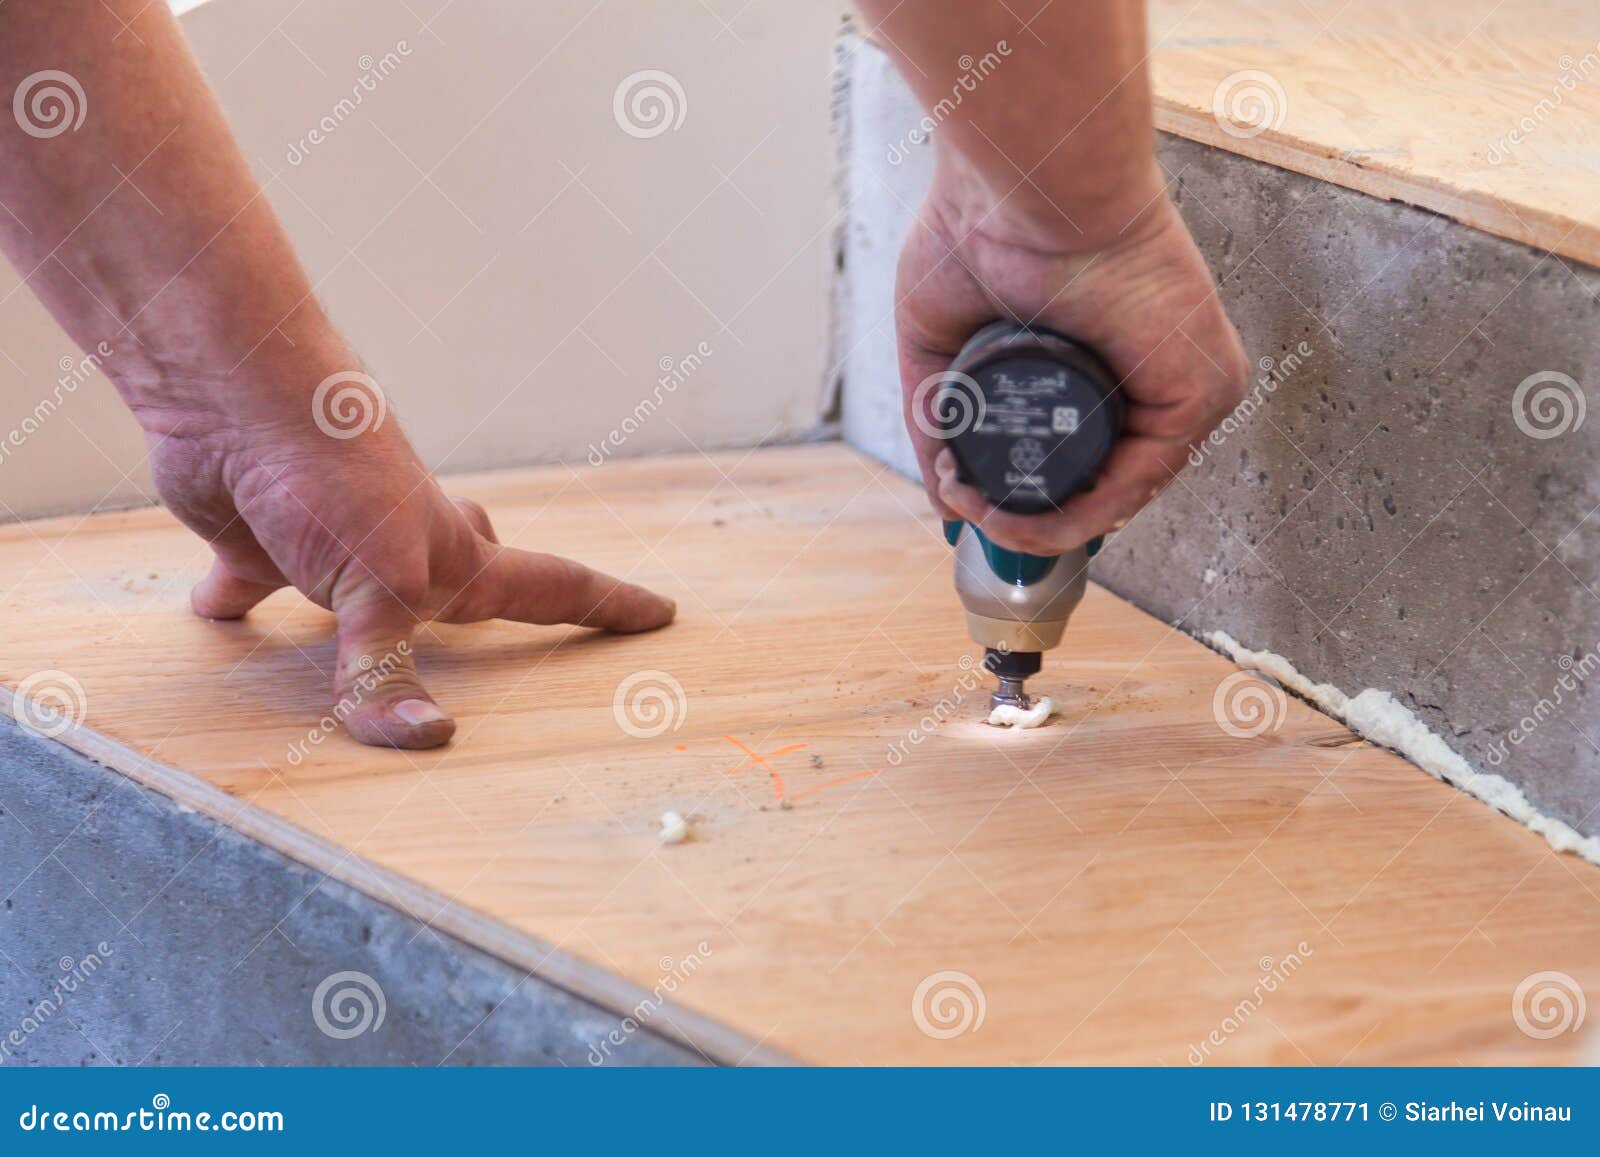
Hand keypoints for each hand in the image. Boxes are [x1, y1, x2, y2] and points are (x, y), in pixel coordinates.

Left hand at [139, 370, 675, 750]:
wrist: (235, 394)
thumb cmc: (332, 473)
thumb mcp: (377, 583)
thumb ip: (387, 666)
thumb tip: (428, 739)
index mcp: (457, 558)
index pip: (553, 589)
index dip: (609, 607)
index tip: (661, 612)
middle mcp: (407, 551)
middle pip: (468, 583)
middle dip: (496, 605)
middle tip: (528, 621)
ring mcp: (335, 545)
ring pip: (366, 591)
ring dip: (369, 615)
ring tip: (371, 639)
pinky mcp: (261, 541)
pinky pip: (253, 582)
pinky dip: (239, 598)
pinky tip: (219, 611)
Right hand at [894, 162, 1247, 554]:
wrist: (1027, 179)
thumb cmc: (983, 228)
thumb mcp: (943, 347)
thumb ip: (940, 422)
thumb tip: (942, 502)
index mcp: (1106, 359)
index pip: (1077, 458)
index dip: (1020, 496)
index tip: (963, 498)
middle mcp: (1153, 376)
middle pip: (1096, 487)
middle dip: (1025, 518)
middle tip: (965, 506)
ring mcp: (1185, 387)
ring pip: (1117, 498)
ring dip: (1038, 525)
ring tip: (977, 508)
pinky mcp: (1203, 392)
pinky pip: (1138, 484)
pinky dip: (1073, 516)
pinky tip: (1013, 513)